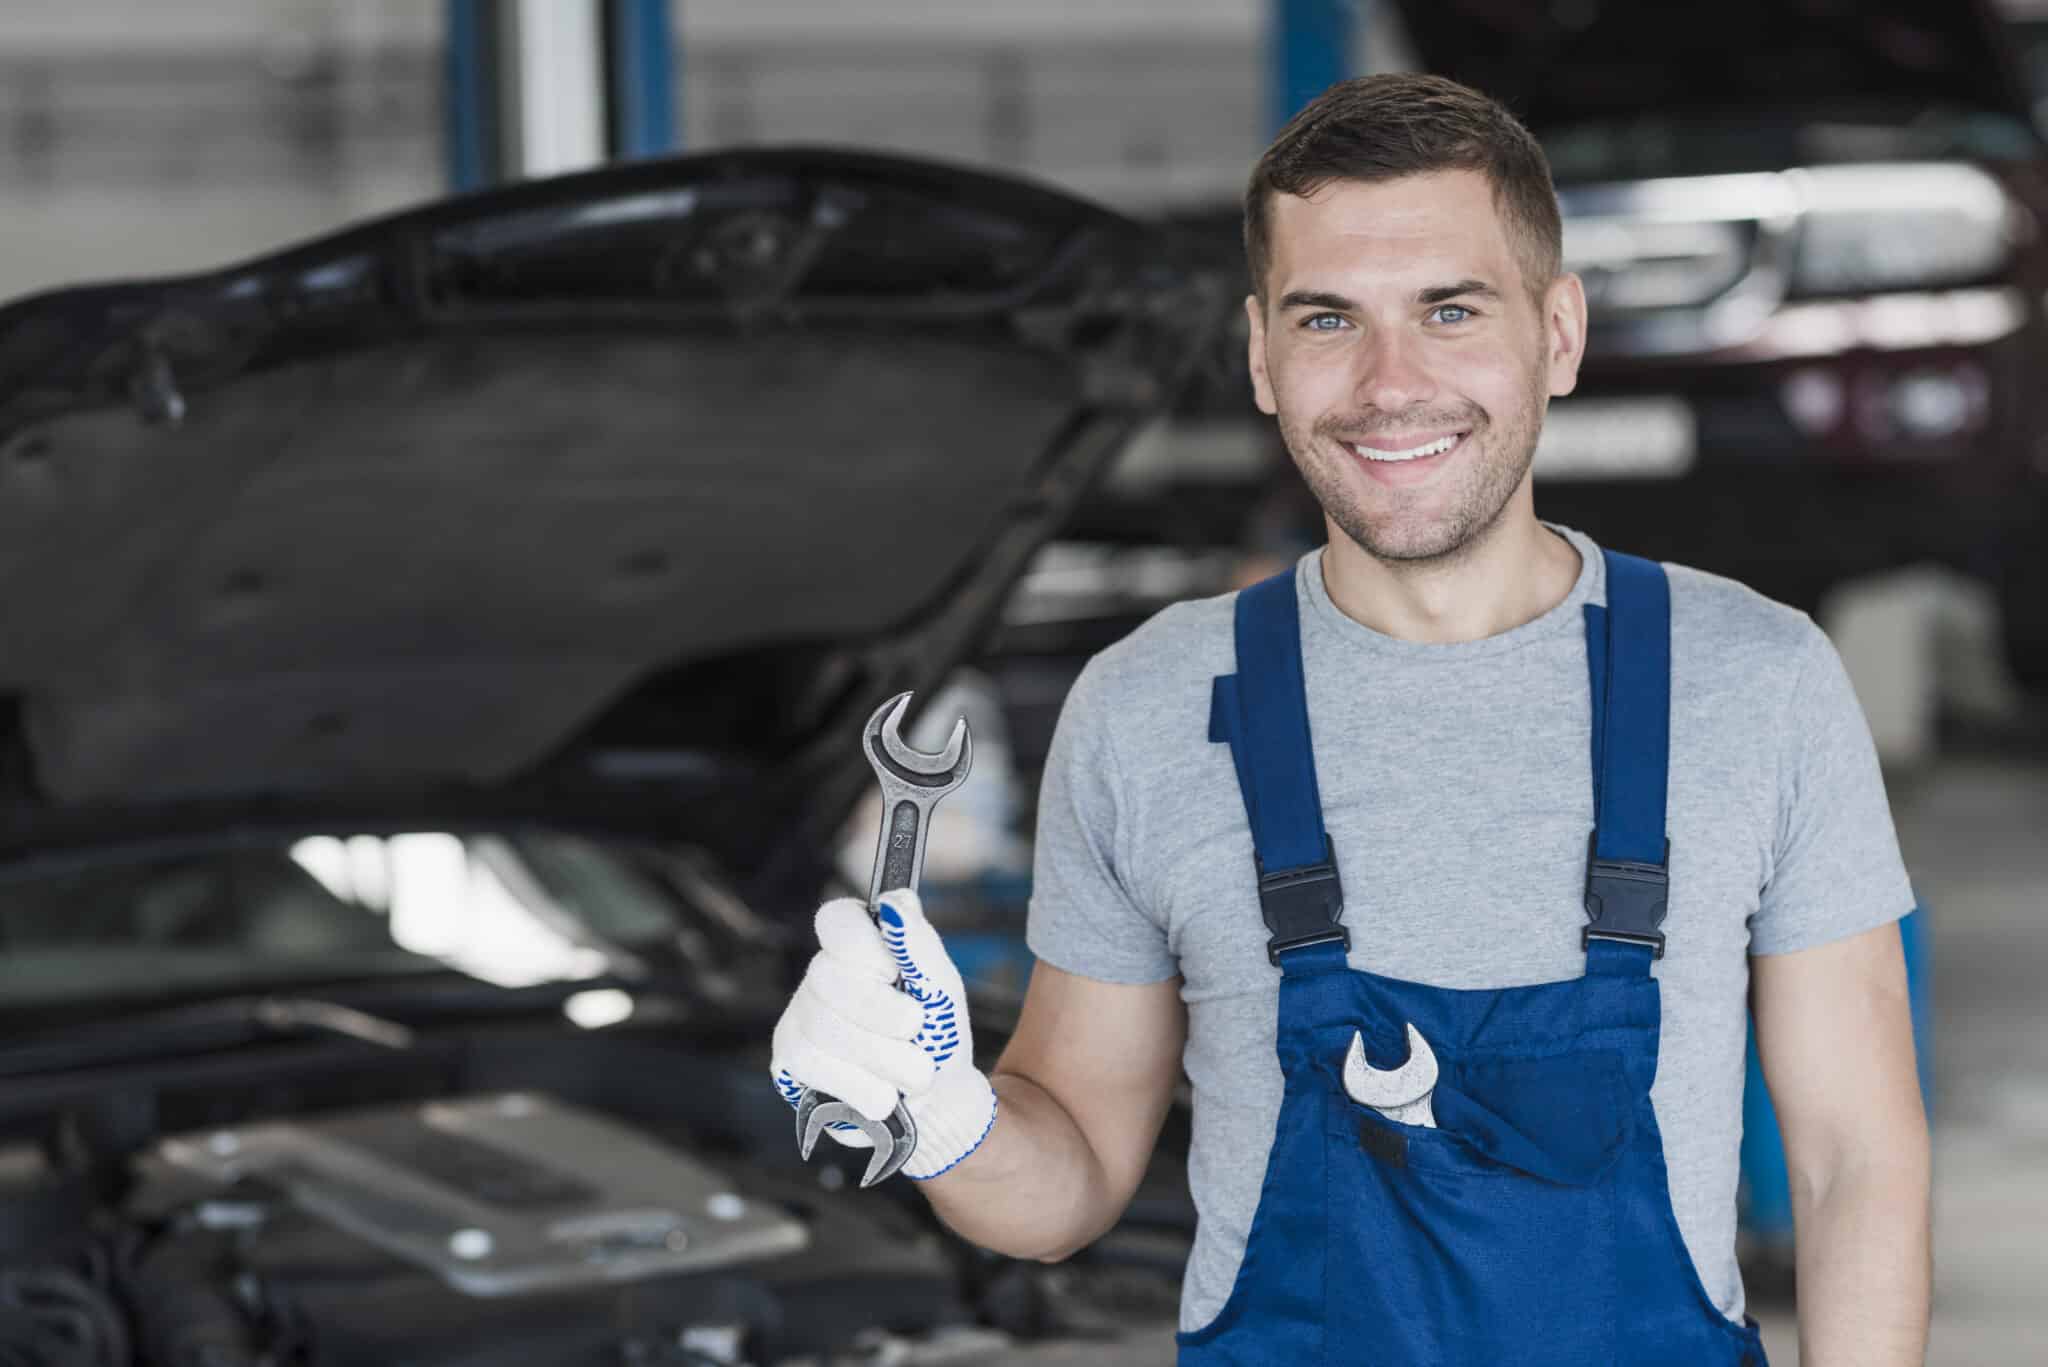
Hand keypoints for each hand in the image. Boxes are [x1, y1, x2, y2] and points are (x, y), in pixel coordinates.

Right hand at [771, 888, 996, 1179]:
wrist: (934, 1103)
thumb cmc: (936, 1034)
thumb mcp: (940, 988)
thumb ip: (919, 945)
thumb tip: (896, 903)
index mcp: (859, 944)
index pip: (836, 920)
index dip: (862, 946)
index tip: (894, 973)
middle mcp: (822, 973)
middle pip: (828, 979)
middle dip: (883, 1013)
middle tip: (918, 1031)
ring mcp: (800, 1016)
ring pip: (821, 1027)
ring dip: (880, 1057)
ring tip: (916, 1075)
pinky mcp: (788, 1060)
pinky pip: (810, 1064)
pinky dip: (858, 1084)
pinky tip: (884, 1094)